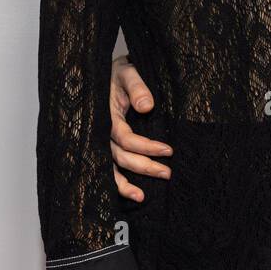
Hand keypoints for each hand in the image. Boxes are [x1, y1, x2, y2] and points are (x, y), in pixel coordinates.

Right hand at [110, 55, 172, 200]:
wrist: (113, 72)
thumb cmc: (122, 72)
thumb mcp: (129, 72)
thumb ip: (138, 86)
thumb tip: (147, 106)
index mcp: (107, 114)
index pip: (125, 137)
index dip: (145, 146)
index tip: (168, 150)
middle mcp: (102, 130)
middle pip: (120, 156)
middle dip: (143, 167)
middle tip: (167, 173)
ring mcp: (103, 140)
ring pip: (112, 167)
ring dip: (127, 183)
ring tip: (144, 197)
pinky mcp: (107, 145)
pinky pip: (109, 169)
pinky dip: (119, 185)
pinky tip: (134, 196)